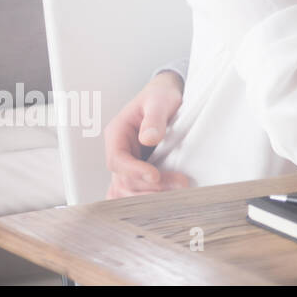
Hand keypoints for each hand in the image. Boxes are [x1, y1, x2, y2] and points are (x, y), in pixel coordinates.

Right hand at [104, 70, 191, 196]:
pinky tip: (162, 201)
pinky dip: (144, 198)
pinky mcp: (138, 168)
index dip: (134, 171)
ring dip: (149, 195)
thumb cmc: (160, 95)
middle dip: (149, 187)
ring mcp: (127, 161)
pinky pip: (133, 189)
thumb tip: (148, 138)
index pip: (117, 160)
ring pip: (126, 189)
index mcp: (117, 133)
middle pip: (123, 180)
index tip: (155, 176)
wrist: (165, 95)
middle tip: (178, 185)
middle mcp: (118, 150)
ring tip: (177, 192)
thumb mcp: (159, 101)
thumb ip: (154, 119)